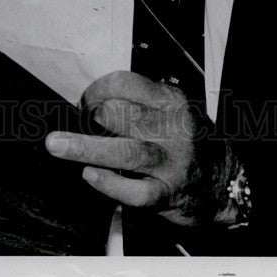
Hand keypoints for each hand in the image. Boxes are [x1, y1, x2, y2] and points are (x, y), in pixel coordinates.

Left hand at [45, 70, 235, 226]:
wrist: (220, 181)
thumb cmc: (181, 141)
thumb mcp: (166, 111)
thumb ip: (135, 104)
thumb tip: (86, 106)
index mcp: (169, 100)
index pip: (125, 84)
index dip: (96, 90)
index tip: (84, 102)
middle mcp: (172, 128)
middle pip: (122, 115)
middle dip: (90, 119)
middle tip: (77, 125)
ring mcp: (171, 162)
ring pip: (126, 152)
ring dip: (86, 147)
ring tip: (56, 145)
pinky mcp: (168, 193)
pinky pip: (136, 192)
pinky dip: (110, 184)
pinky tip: (90, 176)